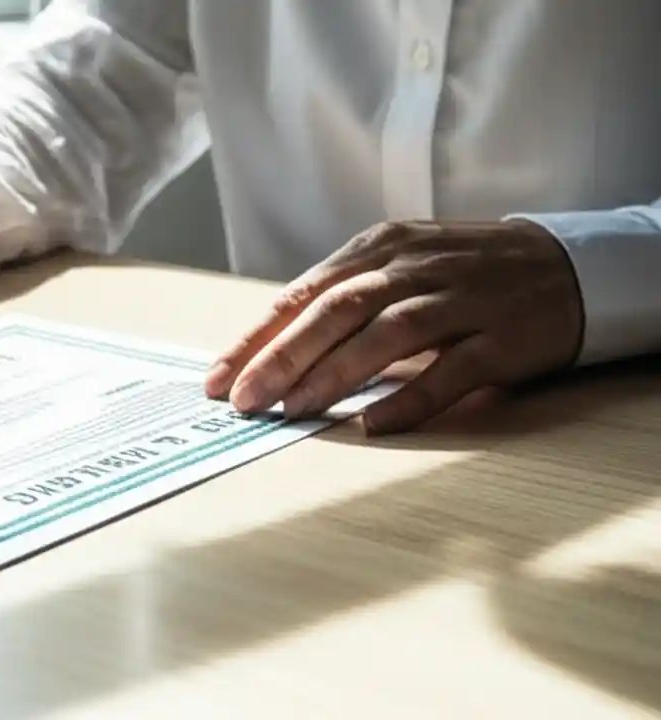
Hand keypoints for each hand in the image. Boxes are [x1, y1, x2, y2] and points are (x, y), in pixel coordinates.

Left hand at [204, 219, 583, 433]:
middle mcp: (417, 268)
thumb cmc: (465, 274)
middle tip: (242, 399)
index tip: (217, 377)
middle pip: (337, 309)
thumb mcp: (399, 266)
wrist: (571, 266)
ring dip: (334, 374)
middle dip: (282, 356)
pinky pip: (452, 370)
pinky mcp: (504, 338)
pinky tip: (374, 424)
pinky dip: (411, 397)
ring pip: (387, 334)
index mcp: (381, 248)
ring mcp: (463, 300)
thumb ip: (342, 298)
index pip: (304, 293)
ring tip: (292, 410)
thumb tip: (271, 348)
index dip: (257, 338)